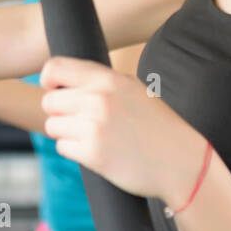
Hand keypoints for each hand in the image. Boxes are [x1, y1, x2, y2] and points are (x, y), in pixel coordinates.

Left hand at [39, 56, 202, 204]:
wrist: (182, 162)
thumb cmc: (158, 126)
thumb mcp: (134, 91)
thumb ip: (101, 82)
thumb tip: (61, 80)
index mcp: (109, 79)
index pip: (56, 68)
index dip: (49, 80)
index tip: (54, 90)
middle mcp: (99, 100)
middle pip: (49, 102)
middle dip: (60, 113)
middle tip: (81, 121)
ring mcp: (94, 127)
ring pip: (53, 126)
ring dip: (66, 133)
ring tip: (93, 137)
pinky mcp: (93, 154)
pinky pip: (63, 147)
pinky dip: (75, 151)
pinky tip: (97, 151)